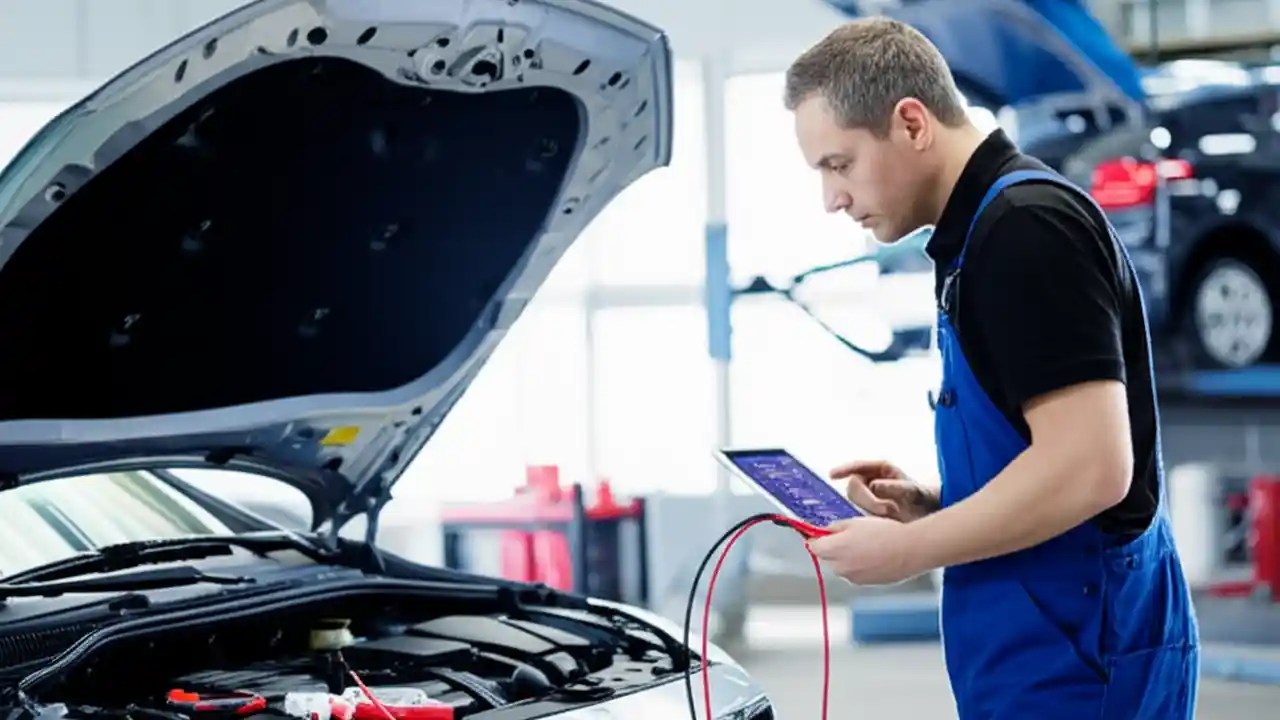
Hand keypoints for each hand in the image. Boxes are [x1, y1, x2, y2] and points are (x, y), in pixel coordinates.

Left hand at [807, 517, 924, 585]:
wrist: (909, 550)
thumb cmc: (884, 533)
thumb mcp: (854, 522)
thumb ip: (834, 528)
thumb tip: (824, 531)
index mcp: (834, 550)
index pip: (813, 547)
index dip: (816, 538)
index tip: (820, 534)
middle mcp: (840, 568)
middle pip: (827, 557)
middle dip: (834, 548)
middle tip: (850, 536)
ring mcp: (852, 578)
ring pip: (842, 566)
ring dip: (847, 557)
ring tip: (867, 545)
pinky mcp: (864, 584)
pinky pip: (855, 573)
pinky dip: (860, 565)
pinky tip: (874, 555)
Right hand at [831, 460, 939, 522]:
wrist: (931, 516)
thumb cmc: (924, 498)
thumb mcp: (912, 491)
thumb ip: (895, 487)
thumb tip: (874, 485)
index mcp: (881, 469)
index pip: (857, 466)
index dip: (844, 469)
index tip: (832, 475)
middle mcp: (872, 480)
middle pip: (854, 486)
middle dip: (866, 498)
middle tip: (886, 509)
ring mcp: (870, 496)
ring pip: (856, 500)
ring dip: (870, 508)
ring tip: (891, 513)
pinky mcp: (870, 510)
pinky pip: (860, 512)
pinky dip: (869, 517)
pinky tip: (884, 520)